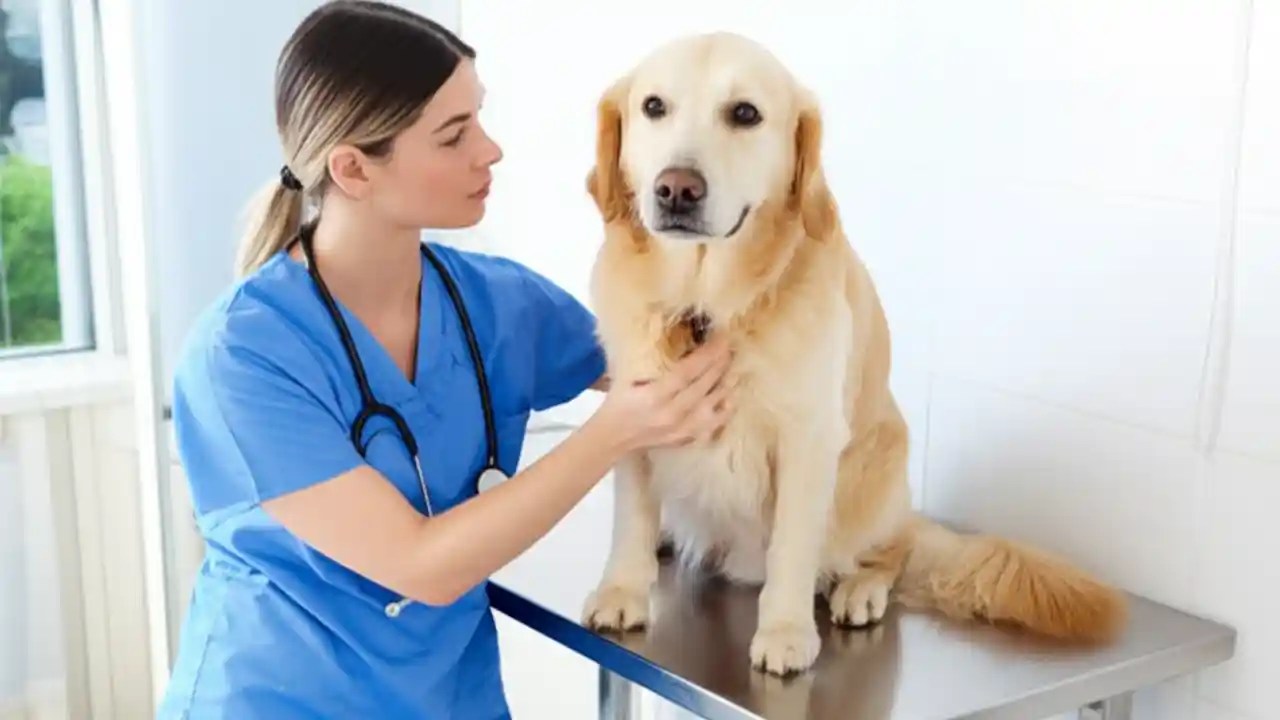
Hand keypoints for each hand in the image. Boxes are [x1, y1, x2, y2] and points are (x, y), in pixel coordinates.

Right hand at [590, 334, 734, 453]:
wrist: (613, 437)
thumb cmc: (619, 402)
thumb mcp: (626, 376)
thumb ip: (649, 360)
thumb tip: (676, 334)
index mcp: (654, 396)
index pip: (688, 372)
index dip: (708, 354)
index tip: (722, 338)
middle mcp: (672, 414)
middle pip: (704, 386)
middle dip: (720, 363)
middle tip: (732, 346)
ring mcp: (682, 429)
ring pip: (713, 405)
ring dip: (727, 383)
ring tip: (736, 366)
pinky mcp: (687, 439)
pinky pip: (714, 424)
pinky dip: (725, 409)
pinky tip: (733, 395)